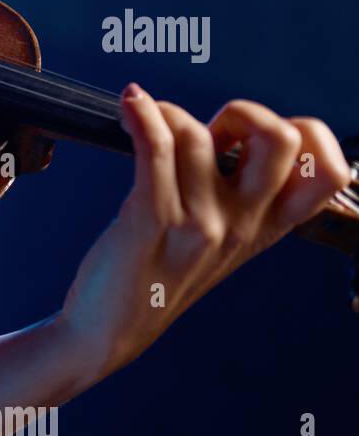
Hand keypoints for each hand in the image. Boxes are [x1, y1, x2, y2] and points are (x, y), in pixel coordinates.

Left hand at [57, 83, 349, 376]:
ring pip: (198, 136)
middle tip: (208, 129)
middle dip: (246, 112)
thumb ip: (239, 196)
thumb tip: (231, 130)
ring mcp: (198, 224)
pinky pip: (154, 149)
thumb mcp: (218, 241)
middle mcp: (240, 225)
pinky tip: (130, 105)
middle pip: (282, 141)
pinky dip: (141, 115)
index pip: (328, 173)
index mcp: (264, 228)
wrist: (107, 330)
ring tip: (145, 120)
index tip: (257, 139)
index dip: (307, 135)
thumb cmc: (155, 276)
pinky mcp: (150, 221)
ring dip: (167, 113)